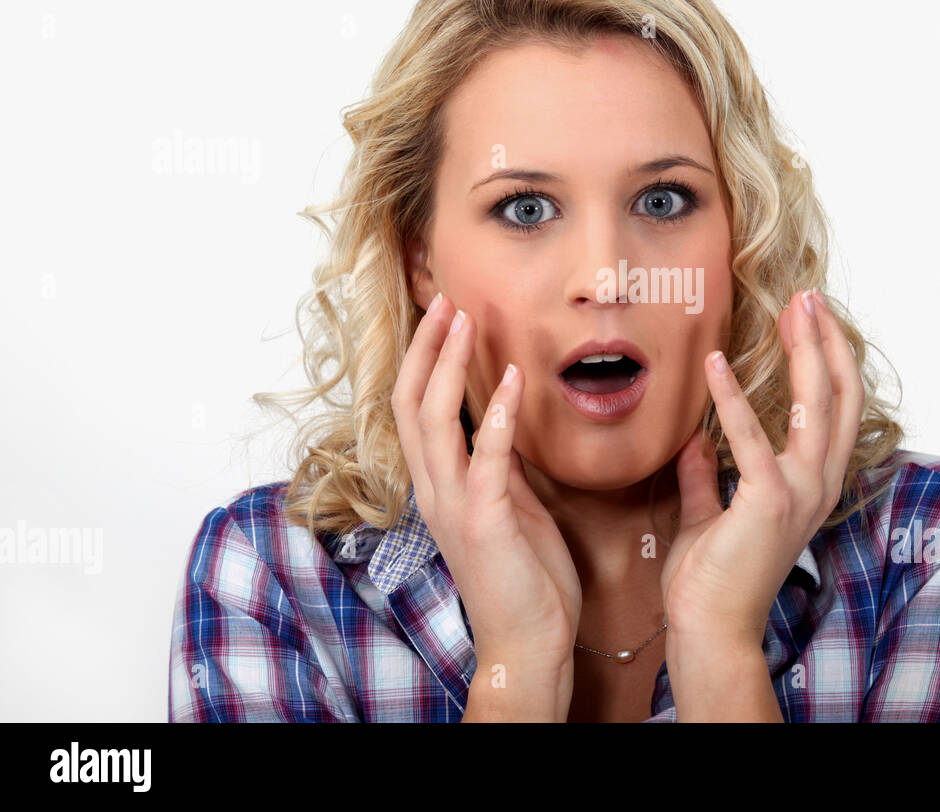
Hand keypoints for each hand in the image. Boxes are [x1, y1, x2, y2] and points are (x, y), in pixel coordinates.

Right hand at [391, 293, 581, 717]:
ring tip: (466, 320)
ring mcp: (454, 504)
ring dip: (450, 364)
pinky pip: (484, 457)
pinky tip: (512, 380)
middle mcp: (434, 489)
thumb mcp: (509, 505)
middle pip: (411, 401)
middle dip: (428, 346)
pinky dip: (495, 414)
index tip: (445, 314)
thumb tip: (502, 420)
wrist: (528, 641)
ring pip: (433, 419)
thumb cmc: (523, 576)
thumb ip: (498, 464)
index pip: (416, 408)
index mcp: (439, 484)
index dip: (426, 358)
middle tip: (447, 298)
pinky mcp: (484, 520)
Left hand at [659, 289, 863, 648]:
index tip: (810, 318)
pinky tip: (715, 364)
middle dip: (827, 342)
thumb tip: (694, 437)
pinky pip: (752, 438)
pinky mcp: (769, 502)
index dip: (828, 361)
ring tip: (794, 309)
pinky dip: (732, 398)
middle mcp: (818, 484)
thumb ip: (705, 474)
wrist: (710, 628)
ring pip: (817, 406)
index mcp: (811, 485)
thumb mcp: (708, 513)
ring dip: (805, 352)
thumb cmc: (711, 580)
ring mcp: (801, 492)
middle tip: (810, 297)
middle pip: (840, 397)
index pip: (835, 410)